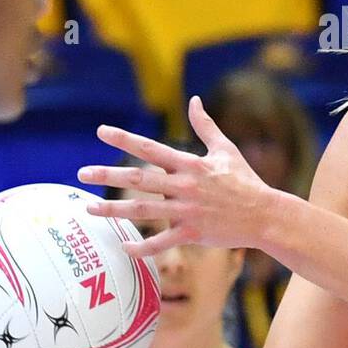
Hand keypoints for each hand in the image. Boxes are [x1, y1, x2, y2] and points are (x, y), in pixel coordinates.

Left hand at [77, 95, 279, 253]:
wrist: (265, 215)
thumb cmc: (245, 181)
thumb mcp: (226, 149)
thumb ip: (206, 125)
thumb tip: (194, 100)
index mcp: (191, 164)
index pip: (151, 149)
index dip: (125, 139)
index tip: (101, 132)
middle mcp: (185, 186)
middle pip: (140, 180)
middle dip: (108, 176)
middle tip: (82, 173)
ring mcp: (188, 211)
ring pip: (144, 211)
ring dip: (114, 210)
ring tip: (90, 209)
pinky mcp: (193, 234)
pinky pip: (161, 242)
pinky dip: (142, 247)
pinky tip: (123, 247)